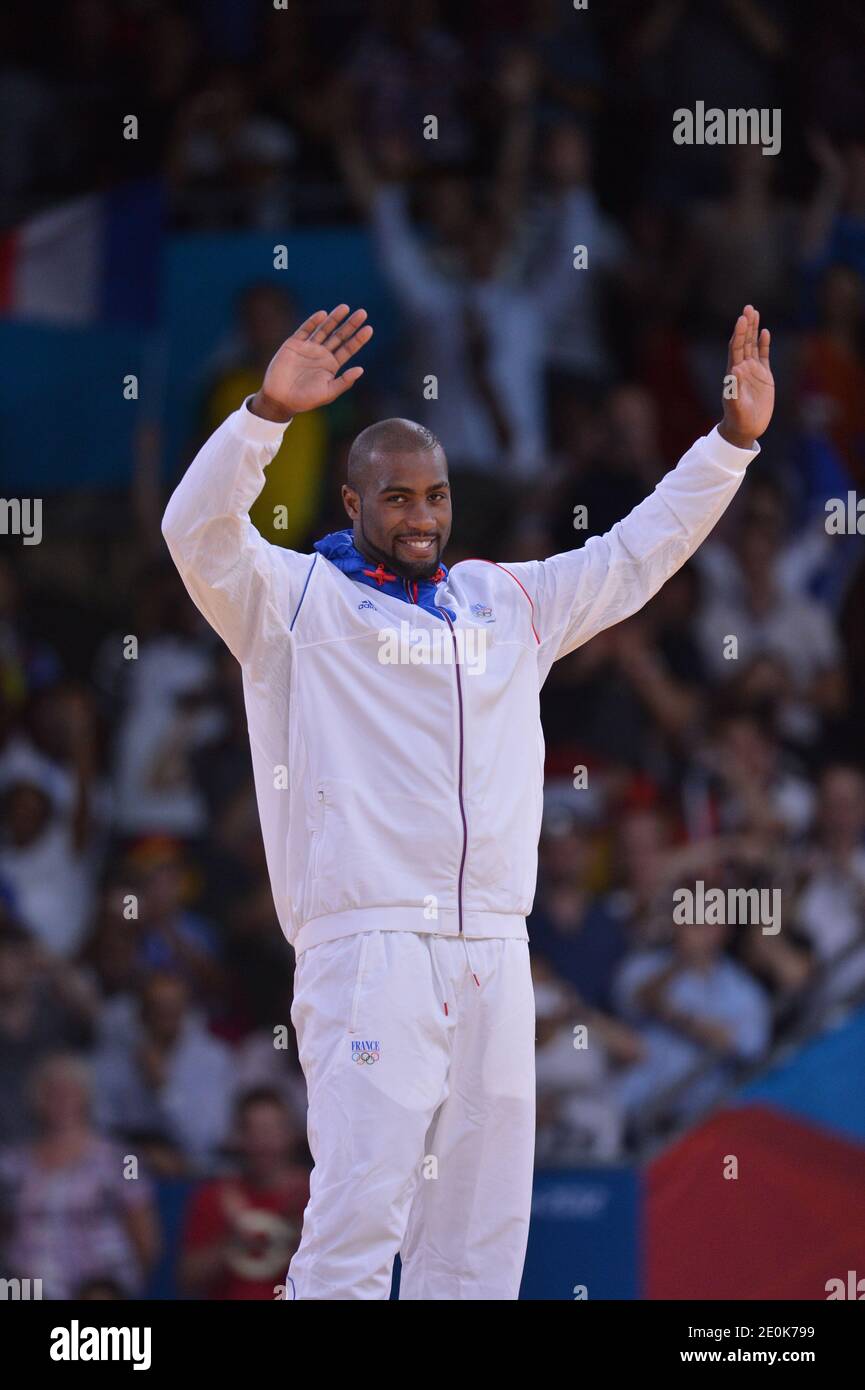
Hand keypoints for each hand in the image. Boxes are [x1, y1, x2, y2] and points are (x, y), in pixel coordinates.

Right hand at [250, 304, 372, 421]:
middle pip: (339, 336)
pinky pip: (305, 330)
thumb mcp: (329, 393)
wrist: (280, 399)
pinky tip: (322, 314)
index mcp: (332, 365)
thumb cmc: (306, 399)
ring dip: (334, 318)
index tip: (369, 329)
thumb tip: (361, 369)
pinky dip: (313, 321)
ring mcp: (308, 348)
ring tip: (345, 307)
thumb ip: (344, 382)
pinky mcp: (294, 344)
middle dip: (350, 325)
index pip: (348, 349)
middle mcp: (322, 354)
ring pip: (324, 329)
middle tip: (363, 313)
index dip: (358, 339)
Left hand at [719, 304, 773, 448]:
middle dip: (746, 325)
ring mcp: (753, 371)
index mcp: (734, 372)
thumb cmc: (738, 418)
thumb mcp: (735, 406)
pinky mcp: (764, 376)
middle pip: (744, 342)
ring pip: (753, 345)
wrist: (745, 428)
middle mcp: (742, 368)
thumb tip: (735, 369)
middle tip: (748, 308)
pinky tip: (765, 332)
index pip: (736, 348)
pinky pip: (764, 356)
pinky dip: (764, 344)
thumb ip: (734, 389)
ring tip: (755, 312)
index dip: (739, 333)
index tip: (741, 319)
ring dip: (754, 329)